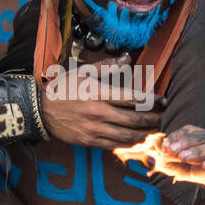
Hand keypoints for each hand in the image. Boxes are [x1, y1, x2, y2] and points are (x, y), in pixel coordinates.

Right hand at [40, 53, 163, 148]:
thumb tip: (128, 58)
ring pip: (127, 136)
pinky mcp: (90, 142)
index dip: (151, 101)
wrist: (41, 110)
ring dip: (145, 134)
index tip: (163, 100)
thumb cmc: (63, 89)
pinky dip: (130, 144)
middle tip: (164, 116)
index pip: (132, 99)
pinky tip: (138, 139)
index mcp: (98, 94)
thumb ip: (107, 67)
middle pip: (134, 120)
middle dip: (153, 119)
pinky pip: (115, 145)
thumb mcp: (83, 72)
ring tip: (155, 130)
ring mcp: (94, 130)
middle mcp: (98, 114)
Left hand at [163, 125, 204, 204]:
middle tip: (171, 149)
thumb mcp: (191, 172)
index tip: (165, 146)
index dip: (177, 136)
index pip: (190, 131)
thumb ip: (176, 166)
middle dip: (184, 141)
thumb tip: (158, 162)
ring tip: (183, 157)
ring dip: (196, 151)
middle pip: (200, 136)